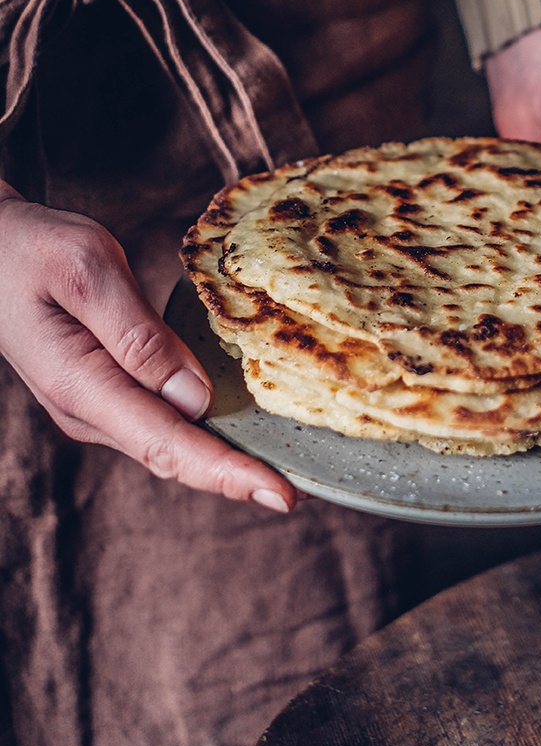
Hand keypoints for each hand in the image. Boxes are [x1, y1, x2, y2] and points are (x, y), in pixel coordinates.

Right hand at [0, 183, 296, 511]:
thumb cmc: (33, 250)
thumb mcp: (87, 270)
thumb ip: (137, 333)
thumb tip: (195, 396)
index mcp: (83, 387)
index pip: (169, 445)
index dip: (228, 474)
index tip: (281, 495)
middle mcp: (89, 411)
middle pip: (175, 456)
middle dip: (237, 476)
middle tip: (302, 490)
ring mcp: (95, 406)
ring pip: (169, 443)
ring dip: (222, 457)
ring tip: (282, 466)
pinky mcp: (104, 390)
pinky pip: (160, 421)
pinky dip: (202, 431)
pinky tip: (238, 428)